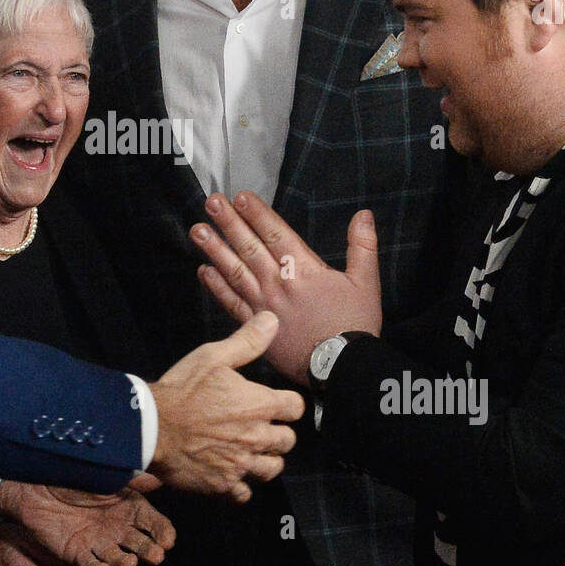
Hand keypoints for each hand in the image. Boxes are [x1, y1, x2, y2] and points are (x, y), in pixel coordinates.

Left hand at [0, 479, 175, 565]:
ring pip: (119, 558)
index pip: (155, 524)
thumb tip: (158, 481)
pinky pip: (91, 564)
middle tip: (156, 556)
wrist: (38, 483)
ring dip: (126, 563)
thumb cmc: (75, 473)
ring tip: (130, 563)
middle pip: (141, 544)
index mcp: (131, 507)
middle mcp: (119, 528)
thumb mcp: (107, 473)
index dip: (163, 532)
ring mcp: (99, 542)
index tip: (167, 539)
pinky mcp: (77, 553)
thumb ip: (132, 478)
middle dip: (150, 551)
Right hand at [147, 309, 303, 501]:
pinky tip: (231, 473)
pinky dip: (241, 485)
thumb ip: (247, 341)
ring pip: (272, 469)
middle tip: (259, 427)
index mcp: (259, 405)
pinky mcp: (223, 485)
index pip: (295, 408)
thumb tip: (272, 320)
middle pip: (288, 441)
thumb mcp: (213, 357)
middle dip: (278, 433)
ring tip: (250, 451)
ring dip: (265, 460)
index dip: (287, 404)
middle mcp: (256, 437)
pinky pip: (245, 493)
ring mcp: (241, 464)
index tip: (275, 403)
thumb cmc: (182, 390)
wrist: (150, 428)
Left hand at [191, 191, 382, 385]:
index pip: (276, 233)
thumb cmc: (354, 325)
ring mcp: (263, 304)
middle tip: (211, 203)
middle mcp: (278, 283)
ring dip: (215, 249)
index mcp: (303, 269)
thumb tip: (364, 215)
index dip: (257, 213)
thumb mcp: (367, 282)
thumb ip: (362, 246)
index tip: (240, 197)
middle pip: (249, 247)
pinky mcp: (255, 327)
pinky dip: (216, 286)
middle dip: (229, 223)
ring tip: (197, 231)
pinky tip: (203, 271)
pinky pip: (231, 303)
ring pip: (235, 271)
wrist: (341, 368)